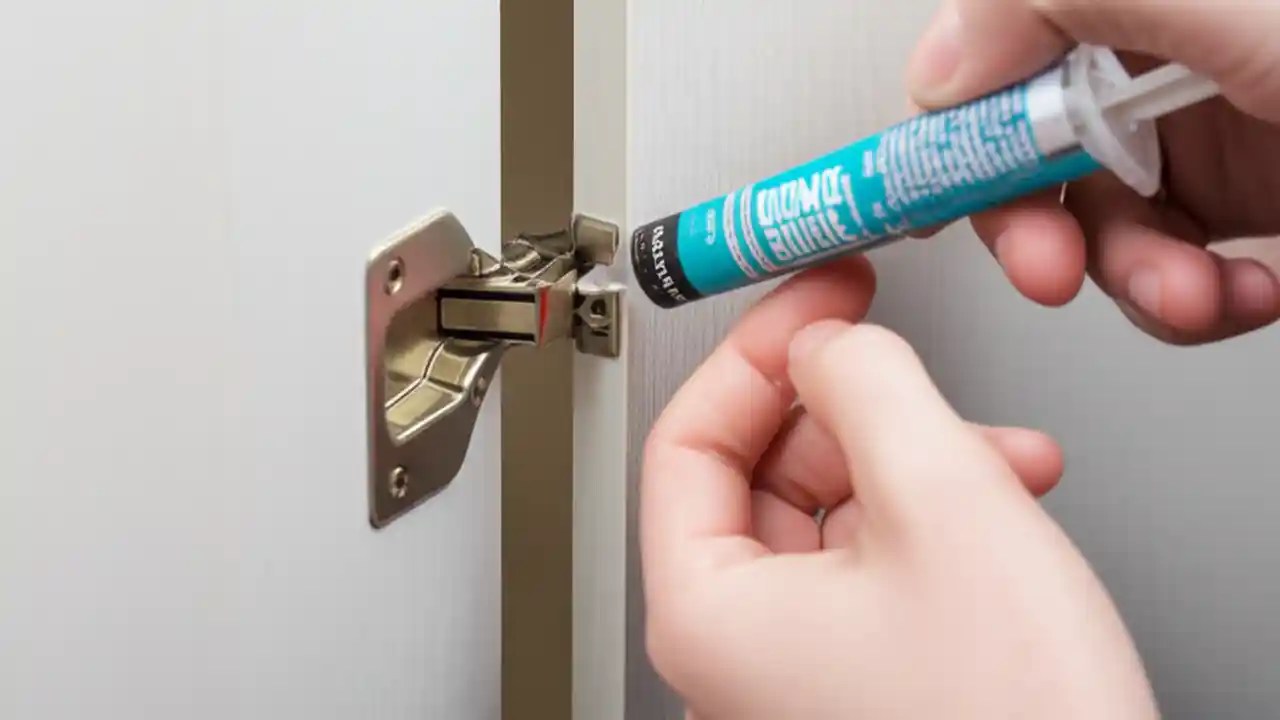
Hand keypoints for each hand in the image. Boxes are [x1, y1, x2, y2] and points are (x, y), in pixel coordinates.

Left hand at [641, 259, 1155, 718]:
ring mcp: (799, 676)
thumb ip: (868, 387)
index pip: (687, 437)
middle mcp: (738, 653)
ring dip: (913, 462)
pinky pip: (876, 571)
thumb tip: (828, 342)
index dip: (757, 352)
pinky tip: (1005, 501)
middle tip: (901, 357)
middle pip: (763, 474)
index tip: (815, 298)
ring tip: (998, 453)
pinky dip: (937, 523)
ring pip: (834, 518)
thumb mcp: (942, 502)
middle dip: (855, 410)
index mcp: (707, 613)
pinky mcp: (864, 687)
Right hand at [908, 0, 1279, 343]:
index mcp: (1141, 1)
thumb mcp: (1235, 2)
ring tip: (1192, 295)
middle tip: (1049, 270)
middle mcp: (1166, 60)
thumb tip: (941, 66)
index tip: (928, 198)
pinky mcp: (1253, 198)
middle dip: (1036, 232)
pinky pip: (1176, 269)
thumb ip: (1070, 0)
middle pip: (1036, 156)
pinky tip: (1248, 290)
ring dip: (1137, 284)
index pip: (996, 53)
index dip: (954, 132)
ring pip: (1104, 230)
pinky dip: (1198, 303)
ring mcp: (1211, 133)